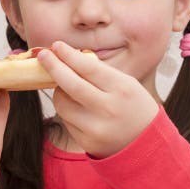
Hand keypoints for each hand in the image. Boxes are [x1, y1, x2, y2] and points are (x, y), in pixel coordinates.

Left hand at [37, 41, 158, 157]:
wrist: (146, 143)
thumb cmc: (133, 106)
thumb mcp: (127, 85)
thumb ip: (100, 74)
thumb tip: (67, 59)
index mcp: (123, 89)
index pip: (89, 68)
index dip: (69, 55)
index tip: (56, 45)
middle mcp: (109, 108)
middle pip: (71, 85)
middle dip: (53, 67)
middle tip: (43, 56)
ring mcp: (96, 128)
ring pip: (63, 104)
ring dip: (58, 91)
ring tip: (64, 86)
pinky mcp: (87, 142)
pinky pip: (66, 120)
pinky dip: (67, 109)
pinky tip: (75, 106)